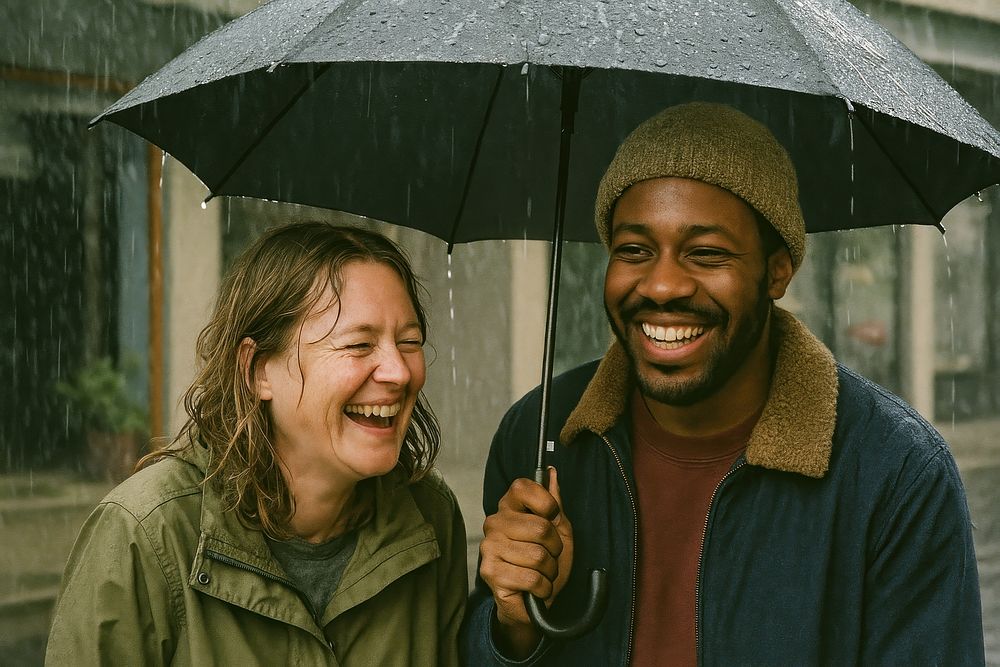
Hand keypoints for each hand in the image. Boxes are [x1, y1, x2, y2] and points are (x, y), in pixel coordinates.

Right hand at [479, 467, 573, 655]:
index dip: (546, 503)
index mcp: (509, 507)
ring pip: (538, 555)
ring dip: (549, 570)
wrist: (532, 602)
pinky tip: (536, 588)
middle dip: (555, 547)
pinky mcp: (490, 572)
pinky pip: (531, 578)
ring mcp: (489, 547)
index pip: (523, 487)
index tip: (552, 518)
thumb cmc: (544, 564)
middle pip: (540, 527)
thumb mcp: (558, 530)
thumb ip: (554, 503)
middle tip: (549, 555)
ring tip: (541, 573)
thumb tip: (552, 473)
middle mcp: (494, 523)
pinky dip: (543, 587)